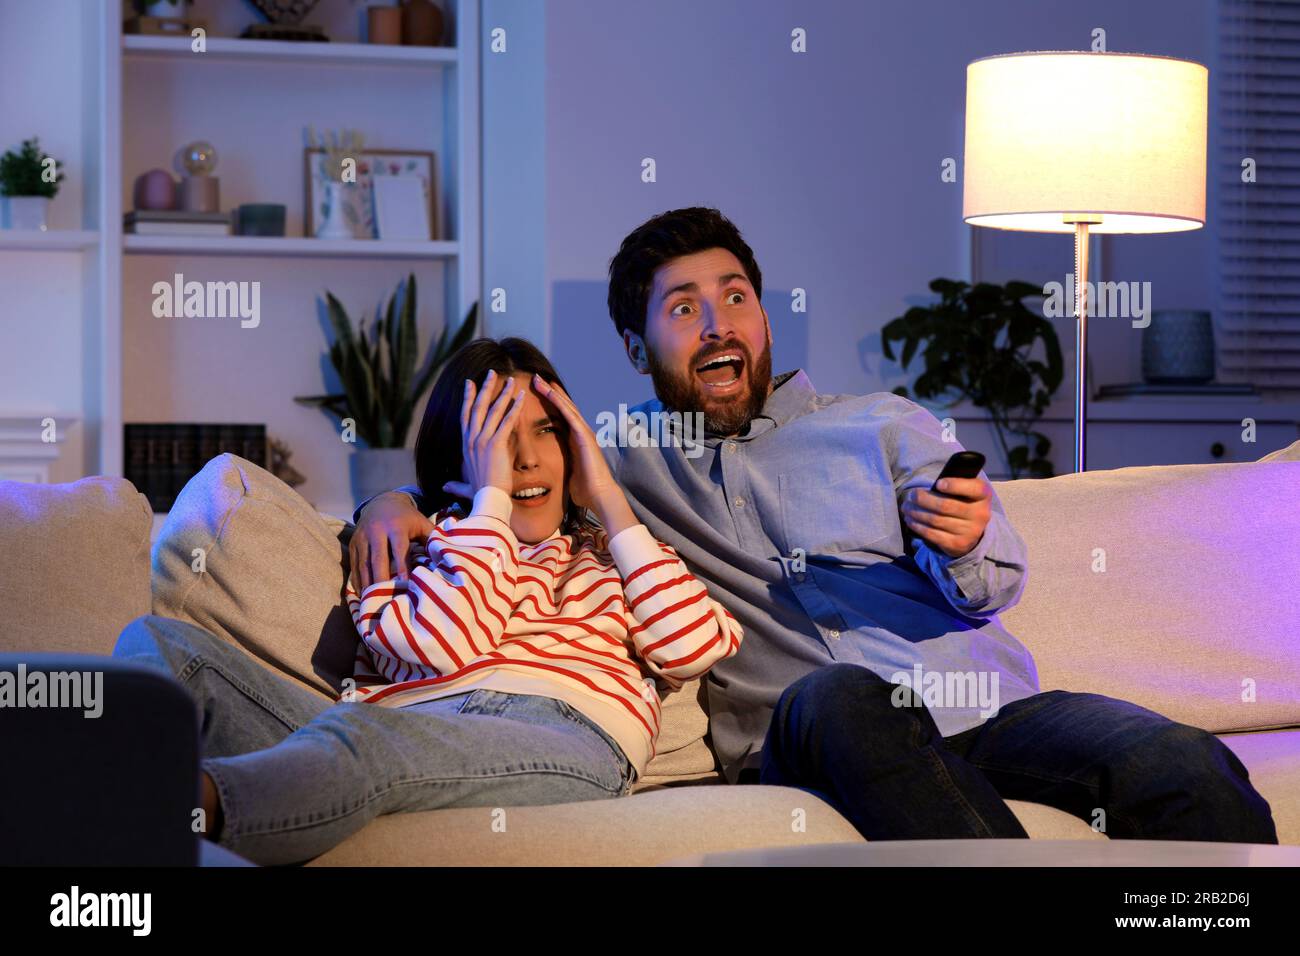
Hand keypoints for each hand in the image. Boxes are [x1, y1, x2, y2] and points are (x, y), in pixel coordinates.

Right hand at [350, 491, 434, 592]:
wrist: (382, 502)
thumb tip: (444, 558)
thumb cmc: (407, 519)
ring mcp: (362, 538)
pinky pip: (354, 565)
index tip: (406, 584)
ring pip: (363, 564)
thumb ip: (432, 539)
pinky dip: (358, 581)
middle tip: (386, 599)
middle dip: (381, 580)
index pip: (399, 550)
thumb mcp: (421, 523)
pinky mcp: (353, 543)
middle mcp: (376, 531)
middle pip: (378, 560)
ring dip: (368, 584)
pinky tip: (363, 594)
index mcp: (396, 527)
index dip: (402, 568)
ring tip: (373, 601)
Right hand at [455, 369, 527, 496]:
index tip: (469, 383)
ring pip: (493, 410)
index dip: (467, 398)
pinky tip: (521, 397)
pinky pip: (507, 421)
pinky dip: (514, 408)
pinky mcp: (496, 444)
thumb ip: (456, 484)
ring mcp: (483, 440)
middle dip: (485, 388)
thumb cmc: (479, 494)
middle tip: (492, 373)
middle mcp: (471, 439)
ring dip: (503, 393)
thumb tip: (445, 487)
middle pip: (477, 407)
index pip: (465, 416)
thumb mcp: (464, 486)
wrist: (487, 501)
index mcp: (465, 445)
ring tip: (511, 381)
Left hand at [531, 374, 637, 537]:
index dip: (551, 404)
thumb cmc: (585, 490)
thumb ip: (562, 466)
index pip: (561, 417)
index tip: (537, 393)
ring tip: (538, 379)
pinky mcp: (584, 435)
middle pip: (564, 407)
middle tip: (536, 378)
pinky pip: (569, 414)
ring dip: (552, 391)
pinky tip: (549, 391)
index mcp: (575, 441)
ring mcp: (584, 432)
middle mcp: (580, 433)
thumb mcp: (568, 474)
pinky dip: (559, 401)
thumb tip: (551, 473)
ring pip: (566, 406)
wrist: (599, 496)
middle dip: (550, 392)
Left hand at [901, 475, 991, 558]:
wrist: (972, 531)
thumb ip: (955, 483)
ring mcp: (970, 531)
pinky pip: (932, 534)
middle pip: (945, 505)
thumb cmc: (963, 502)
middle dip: (923, 499)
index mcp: (984, 495)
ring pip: (935, 520)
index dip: (955, 485)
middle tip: (911, 495)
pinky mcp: (958, 544)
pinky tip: (911, 520)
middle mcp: (980, 514)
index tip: (938, 484)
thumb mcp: (966, 490)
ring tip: (907, 507)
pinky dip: (918, 526)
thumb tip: (932, 485)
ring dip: (916, 512)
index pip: (973, 488)